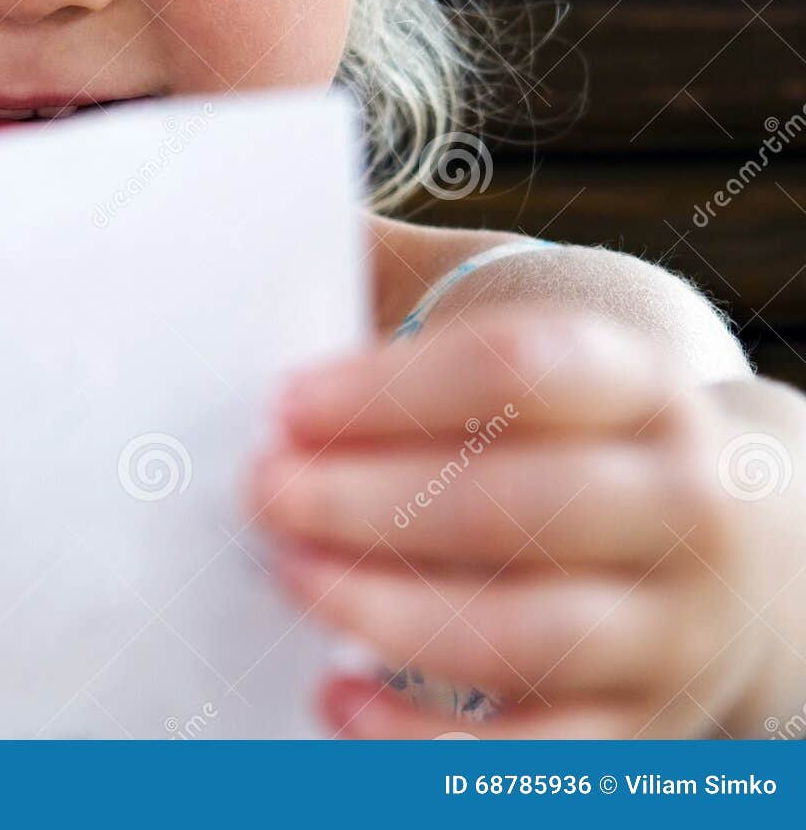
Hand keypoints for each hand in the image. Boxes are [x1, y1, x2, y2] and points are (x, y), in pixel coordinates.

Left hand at [243, 306, 796, 737]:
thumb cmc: (579, 427)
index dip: (389, 387)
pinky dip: (425, 742)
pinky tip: (335, 695)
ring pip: (525, 634)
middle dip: (370, 502)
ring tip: (289, 573)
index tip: (285, 401)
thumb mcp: (534, 343)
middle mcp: (680, 504)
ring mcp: (671, 627)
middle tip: (262, 490)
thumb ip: (403, 287)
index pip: (520, 369)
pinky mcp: (641, 730)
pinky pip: (534, 756)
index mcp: (640, 387)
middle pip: (518, 506)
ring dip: (387, 611)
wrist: (747, 551)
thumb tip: (252, 242)